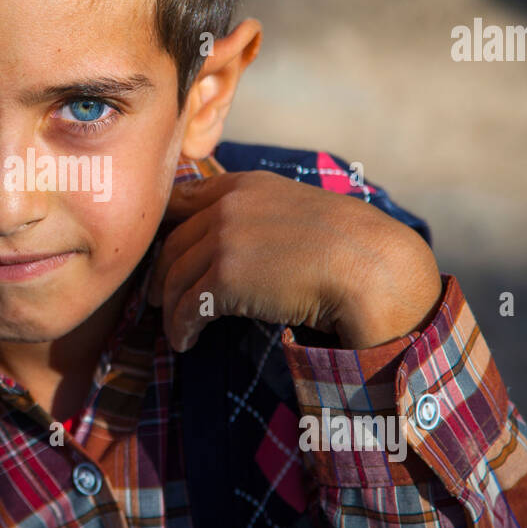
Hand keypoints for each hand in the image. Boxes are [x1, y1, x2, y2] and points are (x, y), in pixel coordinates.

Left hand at [145, 170, 441, 350]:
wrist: (368, 265)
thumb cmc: (348, 246)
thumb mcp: (299, 211)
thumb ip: (264, 215)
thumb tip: (246, 246)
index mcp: (246, 185)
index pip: (184, 197)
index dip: (165, 226)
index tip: (158, 250)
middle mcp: (228, 206)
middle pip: (173, 243)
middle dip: (161, 275)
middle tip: (158, 297)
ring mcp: (224, 239)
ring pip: (175, 278)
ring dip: (171, 309)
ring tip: (176, 330)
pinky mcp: (224, 276)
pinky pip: (187, 306)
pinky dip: (181, 328)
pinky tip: (185, 342)